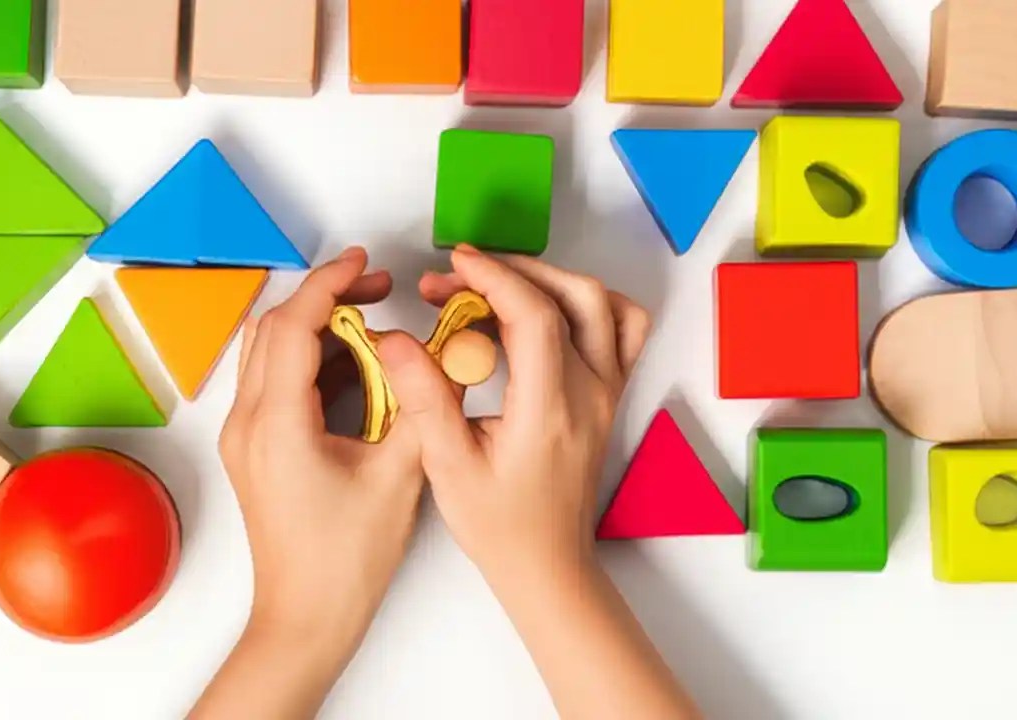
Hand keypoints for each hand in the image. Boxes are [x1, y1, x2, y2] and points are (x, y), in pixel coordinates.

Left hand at [194, 247, 423, 718]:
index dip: (329, 283)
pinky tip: (358, 368)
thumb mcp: (399, 476)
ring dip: (317, 328)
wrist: (304, 618)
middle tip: (378, 291)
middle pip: (275, 329)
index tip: (363, 262)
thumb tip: (447, 356)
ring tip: (374, 324)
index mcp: (276, 423)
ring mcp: (245, 437)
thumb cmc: (345, 561)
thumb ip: (423, 407)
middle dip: (325, 299)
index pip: (293, 325)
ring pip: (271, 353)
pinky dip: (311, 361)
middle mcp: (247, 422)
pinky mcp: (255, 450)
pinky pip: (275, 382)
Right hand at [379, 247, 696, 719]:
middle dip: (512, 272)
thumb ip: (425, 397)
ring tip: (499, 285)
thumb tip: (395, 339)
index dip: (495, 277)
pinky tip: (545, 308)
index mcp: (551, 409)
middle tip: (457, 280)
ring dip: (551, 280)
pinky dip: (588, 302)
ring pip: (602, 304)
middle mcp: (592, 393)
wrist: (547, 563)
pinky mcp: (612, 394)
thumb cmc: (498, 523)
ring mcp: (609, 391)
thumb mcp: (447, 466)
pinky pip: (621, 327)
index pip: (535, 316)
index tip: (455, 264)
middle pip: (573, 296)